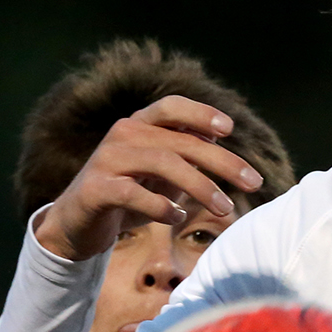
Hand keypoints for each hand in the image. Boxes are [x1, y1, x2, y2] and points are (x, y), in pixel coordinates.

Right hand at [34, 96, 265, 260]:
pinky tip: (175, 217)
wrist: (77, 224)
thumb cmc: (127, 195)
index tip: (229, 129)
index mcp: (140, 125)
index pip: (172, 107)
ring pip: (162, 164)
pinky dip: (160, 206)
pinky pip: (132, 193)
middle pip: (180, 141)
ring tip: (225, 208)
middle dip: (222, 162)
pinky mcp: (95, 189)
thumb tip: (219, 142)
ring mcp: (106, 160)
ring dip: (200, 186)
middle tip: (254, 182)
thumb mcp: (160, 174)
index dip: (201, 113)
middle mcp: (122, 134)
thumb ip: (185, 157)